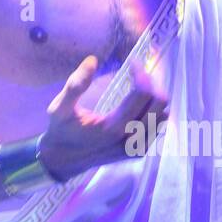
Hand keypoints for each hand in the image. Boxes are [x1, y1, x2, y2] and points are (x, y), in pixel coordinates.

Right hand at [37, 54, 168, 180]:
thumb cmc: (61, 131)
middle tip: (137, 72)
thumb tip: (92, 60)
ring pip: (162, 115)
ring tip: (139, 85)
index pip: (142, 94)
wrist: (63, 160)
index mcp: (112, 127)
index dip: (141, 73)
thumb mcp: (59, 107)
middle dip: (152, 82)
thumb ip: (75, 85)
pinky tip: (139, 102)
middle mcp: (129, 139)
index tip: (132, 61)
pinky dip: (153, 111)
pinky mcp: (138, 152)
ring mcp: (136, 148)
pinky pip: (157, 127)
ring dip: (154, 96)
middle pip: (159, 104)